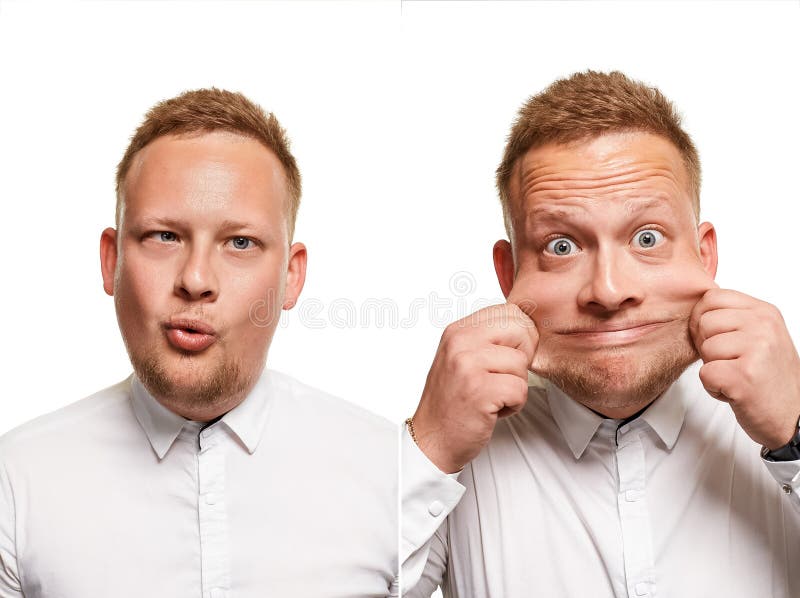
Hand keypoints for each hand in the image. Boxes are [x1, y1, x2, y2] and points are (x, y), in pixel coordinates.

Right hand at [411, 303, 538, 473]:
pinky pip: (520, 388)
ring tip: (493, 396)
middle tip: (505, 377)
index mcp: (457, 331)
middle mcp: (460, 343)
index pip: (508, 311)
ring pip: (522, 362)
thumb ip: (487, 338)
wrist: (432, 439)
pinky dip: (514, 404)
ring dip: (516, 385)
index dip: (521, 335)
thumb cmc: (451, 402)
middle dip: (524, 356)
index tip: (508, 357)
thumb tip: (527, 325)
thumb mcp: (461, 358)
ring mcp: (468, 365)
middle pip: (521, 330)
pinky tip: (494, 409)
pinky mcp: (479, 390)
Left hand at [689, 288, 799, 449]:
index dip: (702, 320)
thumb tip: (697, 306)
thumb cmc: (769, 377)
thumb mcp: (759, 336)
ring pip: (704, 348)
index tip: (717, 338)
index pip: (712, 297)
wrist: (793, 416)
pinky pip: (705, 373)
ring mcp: (756, 349)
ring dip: (712, 368)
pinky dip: (713, 387)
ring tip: (735, 376)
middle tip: (730, 362)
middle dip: (707, 345)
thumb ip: (733, 318)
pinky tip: (734, 391)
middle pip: (704, 322)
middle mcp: (764, 326)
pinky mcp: (745, 376)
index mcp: (764, 312)